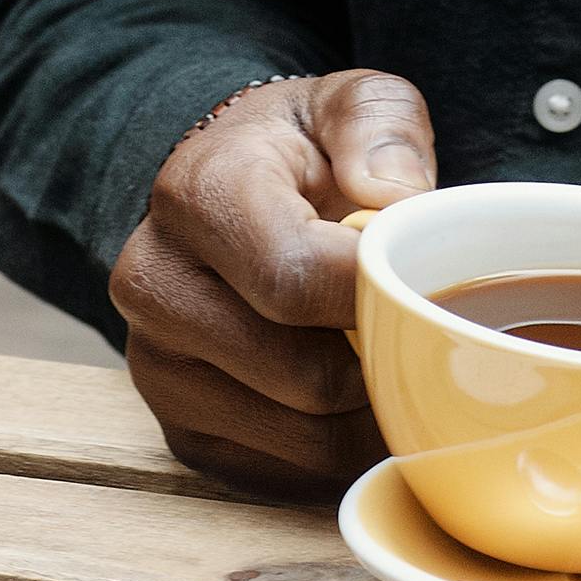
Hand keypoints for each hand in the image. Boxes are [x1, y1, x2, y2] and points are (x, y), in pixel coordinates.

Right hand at [110, 70, 438, 497]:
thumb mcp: (350, 103)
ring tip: (387, 358)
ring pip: (304, 439)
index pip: (296, 279)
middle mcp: (155, 284)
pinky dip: (337, 450)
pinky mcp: (180, 431)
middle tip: (416, 327)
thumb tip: (394, 199)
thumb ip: (382, 128)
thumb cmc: (303, 154)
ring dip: (368, 414)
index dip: (380, 296)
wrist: (224, 193)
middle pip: (307, 378)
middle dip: (383, 361)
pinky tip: (351, 396)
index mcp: (198, 195)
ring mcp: (157, 367)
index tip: (425, 286)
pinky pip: (285, 477)